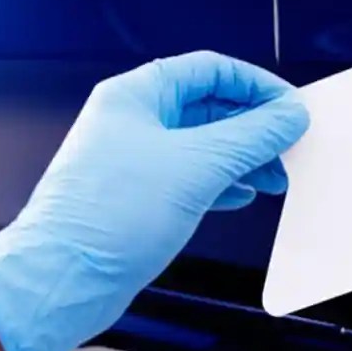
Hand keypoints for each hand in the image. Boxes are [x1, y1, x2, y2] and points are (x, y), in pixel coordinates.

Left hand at [0, 52, 308, 350]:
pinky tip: (241, 196)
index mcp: (135, 96)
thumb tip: (289, 116)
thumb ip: (251, 137)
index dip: (256, 86)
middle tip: (287, 146)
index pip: (209, 70)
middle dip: (253, 127)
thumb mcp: (197, 168)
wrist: (62, 279)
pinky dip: (219, 184)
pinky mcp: (135, 198)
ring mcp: (130, 160)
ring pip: (200, 146)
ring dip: (241, 158)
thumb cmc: (108, 218)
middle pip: (207, 108)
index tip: (289, 109)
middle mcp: (130, 122)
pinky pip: (188, 178)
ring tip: (274, 177)